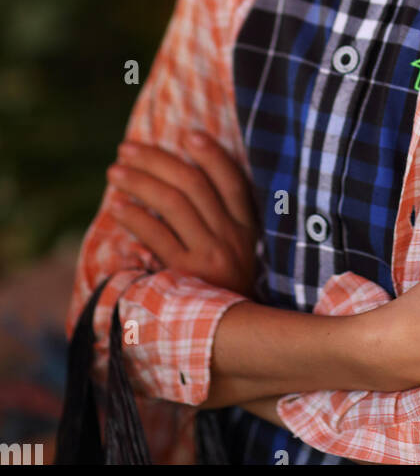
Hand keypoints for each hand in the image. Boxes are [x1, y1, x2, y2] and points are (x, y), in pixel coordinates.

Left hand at [105, 132, 259, 295]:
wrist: (237, 341)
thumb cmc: (230, 292)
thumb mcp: (241, 254)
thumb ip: (223, 223)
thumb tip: (185, 182)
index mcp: (248, 227)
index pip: (232, 180)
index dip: (212, 154)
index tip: (189, 135)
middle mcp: (233, 236)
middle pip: (193, 184)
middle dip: (157, 160)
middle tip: (126, 148)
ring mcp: (212, 254)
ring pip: (173, 202)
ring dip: (140, 180)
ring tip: (115, 171)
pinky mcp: (189, 274)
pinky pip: (158, 236)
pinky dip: (136, 216)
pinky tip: (118, 206)